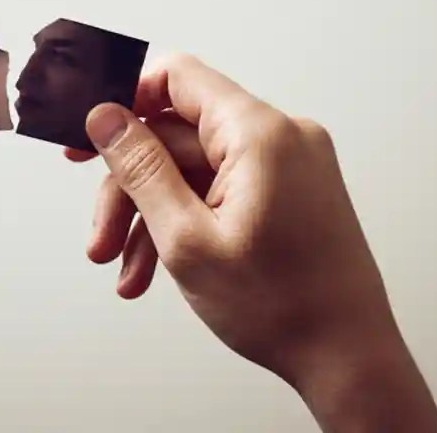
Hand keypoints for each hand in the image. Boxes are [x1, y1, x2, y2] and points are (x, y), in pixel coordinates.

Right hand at [76, 54, 436, 431]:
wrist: (349, 358)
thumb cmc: (284, 308)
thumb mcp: (186, 239)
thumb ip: (141, 169)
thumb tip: (106, 117)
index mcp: (259, 133)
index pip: (178, 77)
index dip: (124, 100)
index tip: (87, 138)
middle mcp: (281, 136)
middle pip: (177, 136)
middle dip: (130, 188)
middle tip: (99, 239)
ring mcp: (290, 164)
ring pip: (194, 170)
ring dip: (152, 216)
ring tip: (127, 273)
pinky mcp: (291, 190)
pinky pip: (222, 189)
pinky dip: (188, 222)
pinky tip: (159, 270)